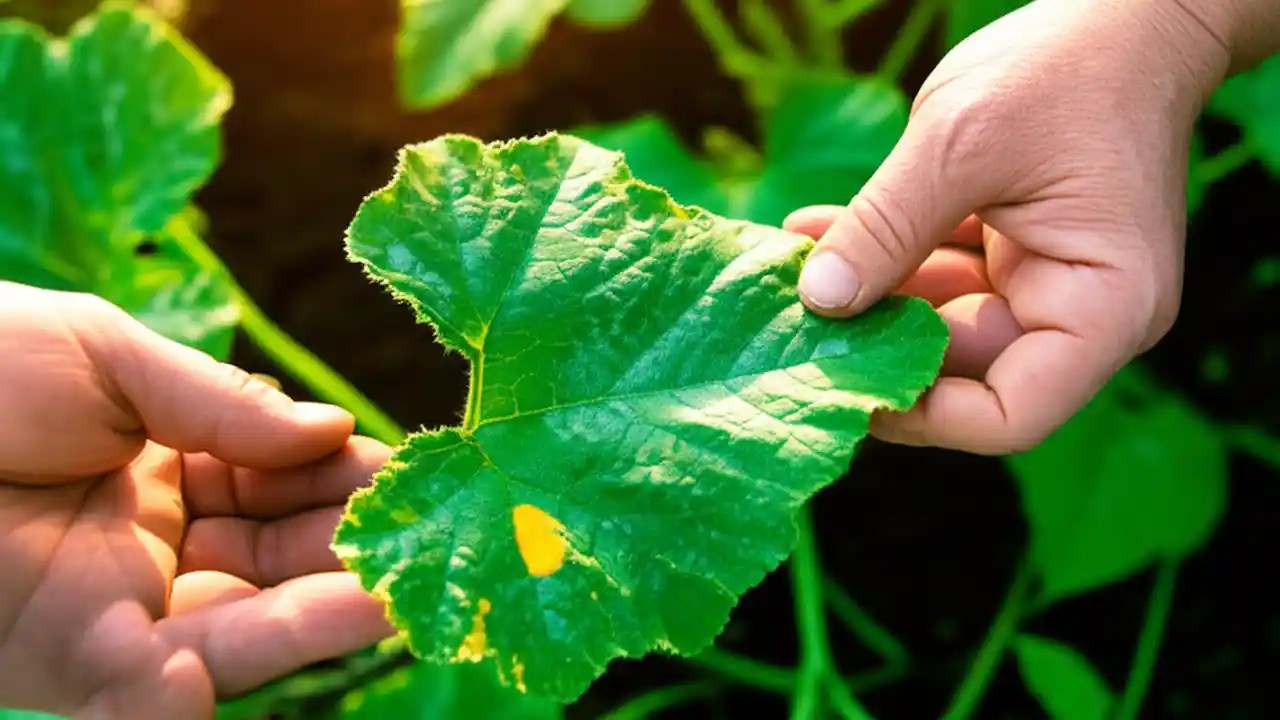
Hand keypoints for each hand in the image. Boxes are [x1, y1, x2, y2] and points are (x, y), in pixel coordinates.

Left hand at [0, 282, 392, 718]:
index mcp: (164, 457)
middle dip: (351, 541)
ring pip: (252, 620)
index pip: (279, 475)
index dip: (340, 471)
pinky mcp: (84, 667)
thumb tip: (334, 432)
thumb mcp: (106, 355)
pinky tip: (322, 628)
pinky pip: (172, 684)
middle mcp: (157, 538)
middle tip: (428, 531)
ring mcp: (125, 606)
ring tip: (400, 590)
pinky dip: (236, 672)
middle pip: (280, 552)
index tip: (405, 464)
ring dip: (326, 607)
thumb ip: (223, 404)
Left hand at [790, 0, 1234, 453]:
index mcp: (1101, 309)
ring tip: (791, 263)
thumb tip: (818, 302)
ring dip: (867, 295)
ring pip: (941, 324)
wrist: (1125, 15)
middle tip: (793, 322)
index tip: (845, 386)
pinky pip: (942, 278)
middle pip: (966, 373)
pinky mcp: (1017, 256)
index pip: (1011, 417)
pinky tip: (815, 231)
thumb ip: (885, 228)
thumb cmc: (1065, 68)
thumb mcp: (958, 144)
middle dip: (877, 343)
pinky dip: (885, 257)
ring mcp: (1048, 285)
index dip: (925, 417)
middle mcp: (1082, 314)